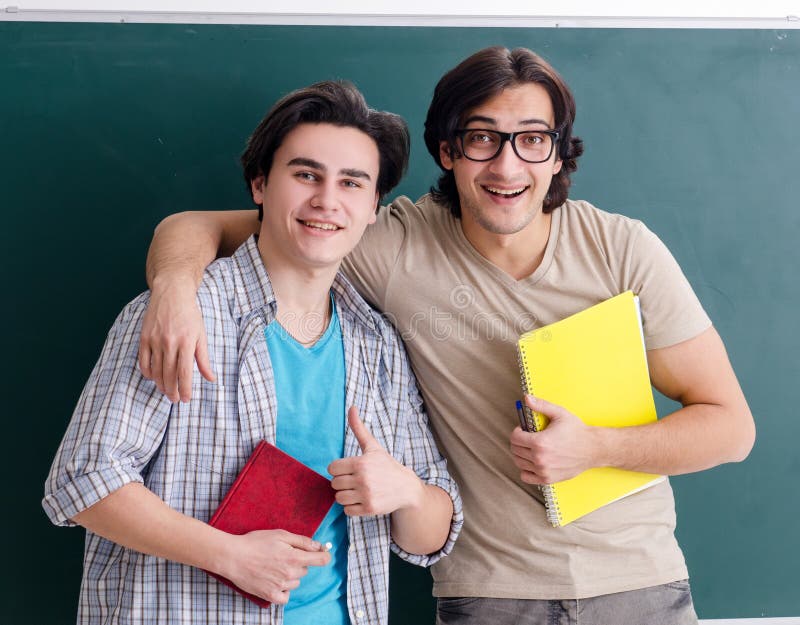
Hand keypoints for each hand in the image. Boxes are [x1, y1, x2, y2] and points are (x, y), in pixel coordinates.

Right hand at [139, 276, 214, 402]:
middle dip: (172, 390)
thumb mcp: (201, 335)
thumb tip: (211, 378)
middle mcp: (169, 343)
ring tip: (166, 391)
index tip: (186, 399)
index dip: (185, 389)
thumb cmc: (190, 314)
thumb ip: (204, 358)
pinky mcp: (144, 337)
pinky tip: (153, 378)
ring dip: (160, 384)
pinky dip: (147, 372)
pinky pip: (143, 361)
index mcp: (186, 342)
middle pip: (169, 375)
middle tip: (175, 400)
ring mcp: (155, 340)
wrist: (172, 293)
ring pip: (156, 370)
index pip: (184, 373)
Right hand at [219, 529, 330, 604]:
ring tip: (274, 566)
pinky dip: (283, 590)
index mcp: (294, 557)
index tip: (322, 552)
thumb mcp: (280, 535)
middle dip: (299, 562)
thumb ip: (302, 541)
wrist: (233, 557)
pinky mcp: (270, 596)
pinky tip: (274, 580)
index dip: (324, 554)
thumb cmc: (255, 542)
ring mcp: (280, 586)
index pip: (321, 560)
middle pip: (305, 569)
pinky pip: (286, 596)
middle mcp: (290, 574)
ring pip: (296, 581)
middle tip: (282, 555)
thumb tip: (319, 546)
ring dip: (290, 575)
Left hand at [328, 407, 422, 515]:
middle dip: (343, 482)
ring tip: (358, 490)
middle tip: (355, 480)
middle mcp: (363, 479)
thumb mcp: (373, 446)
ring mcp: (366, 495)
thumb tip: (352, 407)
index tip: (349, 469)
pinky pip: (347, 510)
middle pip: (334, 484)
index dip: (339, 469)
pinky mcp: (369, 509)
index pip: (332, 468)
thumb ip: (359, 428)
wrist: (406, 488)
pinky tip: (362, 499)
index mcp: (361, 462)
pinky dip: (352, 507)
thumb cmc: (386, 465)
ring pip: (339, 498)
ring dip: (346, 495)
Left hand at [509, 395, 600, 483]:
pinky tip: (532, 461)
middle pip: (515, 450)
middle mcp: (540, 458)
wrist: (593, 449)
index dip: (517, 431)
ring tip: (530, 448)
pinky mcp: (547, 479)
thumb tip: (526, 398)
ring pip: (519, 462)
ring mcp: (543, 470)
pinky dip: (525, 469)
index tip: (524, 430)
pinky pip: (526, 476)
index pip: (514, 438)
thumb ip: (541, 405)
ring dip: (521, 454)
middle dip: (518, 442)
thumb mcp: (559, 413)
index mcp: (540, 442)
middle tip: (527, 437)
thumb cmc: (577, 431)